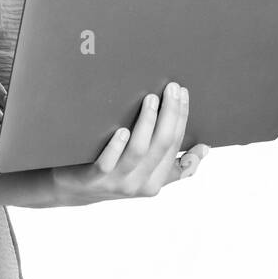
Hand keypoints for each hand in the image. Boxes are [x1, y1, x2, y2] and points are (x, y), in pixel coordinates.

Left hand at [51, 81, 210, 205]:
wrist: (73, 190)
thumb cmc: (112, 174)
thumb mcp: (145, 173)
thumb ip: (174, 166)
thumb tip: (204, 149)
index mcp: (156, 181)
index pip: (175, 144)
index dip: (181, 118)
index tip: (183, 92)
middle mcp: (140, 184)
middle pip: (162, 145)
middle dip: (170, 114)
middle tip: (171, 88)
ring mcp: (117, 182)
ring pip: (139, 151)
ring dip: (147, 123)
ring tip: (150, 99)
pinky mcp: (95, 179)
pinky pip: (108, 163)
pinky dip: (116, 146)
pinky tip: (122, 130)